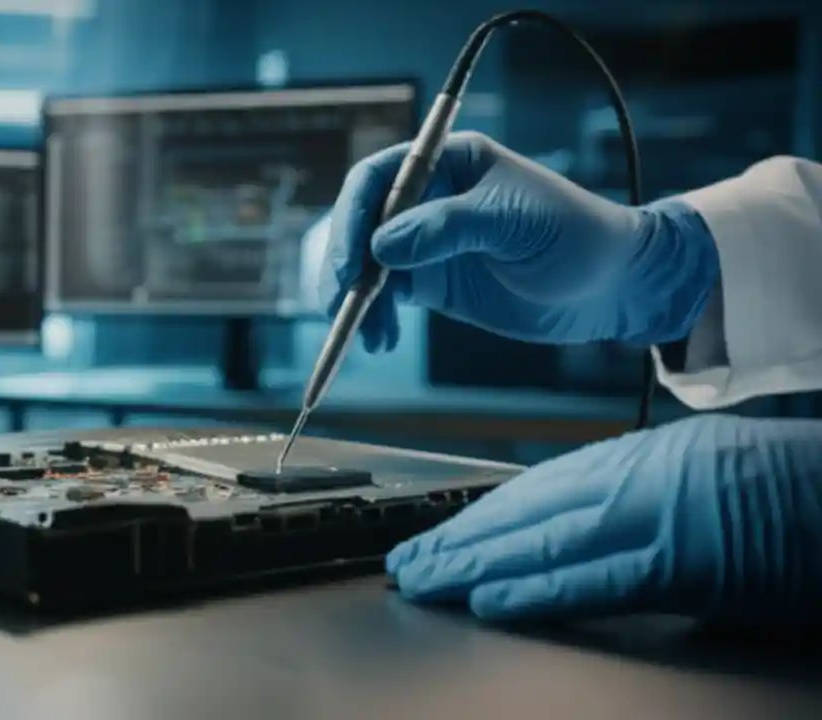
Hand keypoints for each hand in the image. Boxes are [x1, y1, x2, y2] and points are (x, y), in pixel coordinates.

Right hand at [319, 131, 719, 351]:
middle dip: (344, 262)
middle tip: (341, 302)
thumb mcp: (512, 223)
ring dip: (354, 297)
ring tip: (363, 333)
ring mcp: (427, 242)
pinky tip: (379, 339)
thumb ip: (447, 228)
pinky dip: (373, 316)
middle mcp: (428, 198)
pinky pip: (386, 295)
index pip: (378, 178)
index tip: (350, 261)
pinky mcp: (433, 281)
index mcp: (448, 162)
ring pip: (366, 263)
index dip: (354, 216)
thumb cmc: (574, 236)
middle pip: (361, 222)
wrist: (611, 286)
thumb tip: (380, 247)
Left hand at [387, 415, 821, 622]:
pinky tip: (490, 599)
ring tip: (425, 579)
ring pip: (542, 541)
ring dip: (474, 564)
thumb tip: (595, 531)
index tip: (442, 532)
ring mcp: (657, 516)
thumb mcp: (704, 471)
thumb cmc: (797, 483)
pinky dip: (538, 590)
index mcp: (642, 456)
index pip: (539, 487)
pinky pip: (594, 579)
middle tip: (408, 559)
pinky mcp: (683, 561)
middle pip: (526, 511)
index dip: (484, 515)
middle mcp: (636, 476)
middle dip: (459, 538)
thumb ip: (644, 496)